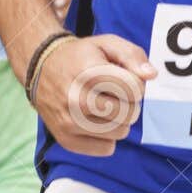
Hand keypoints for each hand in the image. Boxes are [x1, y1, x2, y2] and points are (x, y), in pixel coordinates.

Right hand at [33, 34, 155, 156]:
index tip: (122, 78)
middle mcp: (77, 100)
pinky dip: (106, 137)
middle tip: (114, 93)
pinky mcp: (66, 140)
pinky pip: (106, 149)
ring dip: (119, 120)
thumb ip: (132, 55)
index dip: (135, 83)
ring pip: (121, 133)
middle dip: (129, 103)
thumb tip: (150, 75)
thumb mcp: (107, 44)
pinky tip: (94, 120)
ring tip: (104, 105)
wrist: (41, 68)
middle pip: (130, 114)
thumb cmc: (81, 56)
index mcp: (89, 74)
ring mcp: (70, 122)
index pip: (135, 90)